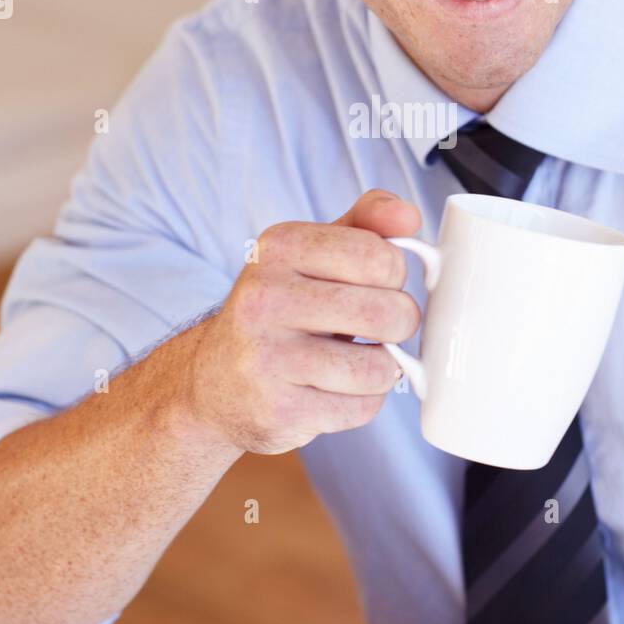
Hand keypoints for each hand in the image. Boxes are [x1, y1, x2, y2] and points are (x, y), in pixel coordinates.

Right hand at [186, 190, 421, 453]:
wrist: (215, 381)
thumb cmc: (282, 310)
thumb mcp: (313, 255)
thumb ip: (366, 224)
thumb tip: (408, 214)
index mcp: (279, 247)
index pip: (379, 257)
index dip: (394, 275)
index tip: (377, 283)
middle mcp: (265, 297)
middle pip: (386, 313)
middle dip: (400, 323)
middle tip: (382, 326)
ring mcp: (267, 357)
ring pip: (378, 367)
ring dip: (383, 368)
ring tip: (356, 359)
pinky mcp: (278, 409)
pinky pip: (362, 406)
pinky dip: (363, 401)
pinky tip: (335, 389)